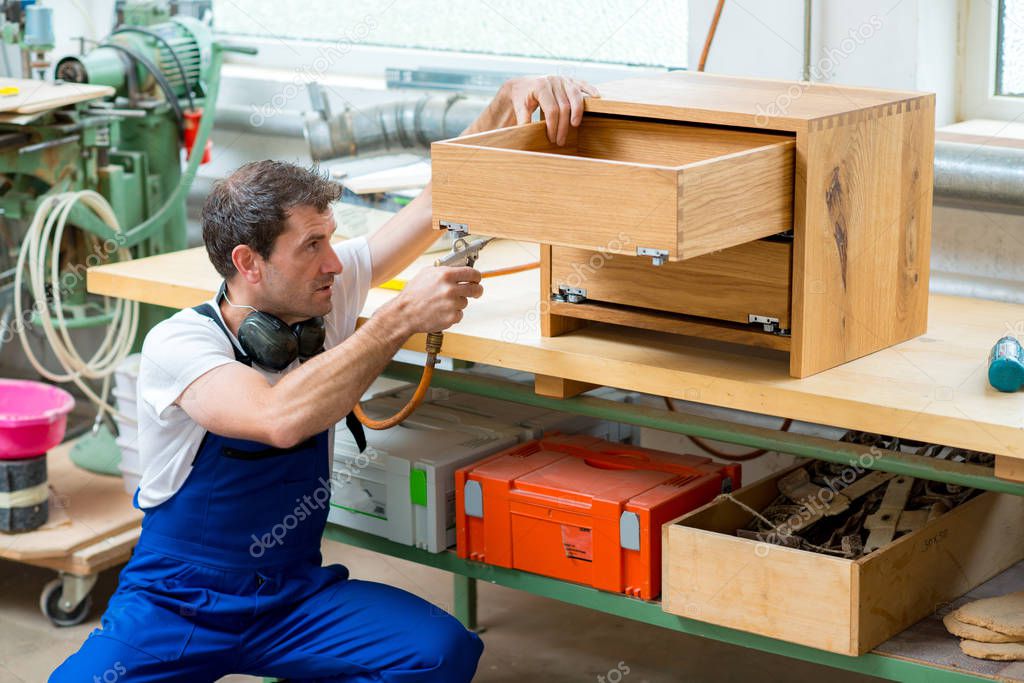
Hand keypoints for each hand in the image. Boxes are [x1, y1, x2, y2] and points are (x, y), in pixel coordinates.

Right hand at [393, 266, 482, 332]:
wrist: (405, 313)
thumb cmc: (413, 294)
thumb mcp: (426, 273)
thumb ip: (444, 269)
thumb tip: (458, 267)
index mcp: (445, 275)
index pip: (472, 273)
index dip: (477, 276)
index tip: (477, 279)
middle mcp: (450, 289)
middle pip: (476, 289)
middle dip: (477, 290)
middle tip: (475, 292)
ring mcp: (452, 304)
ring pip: (465, 302)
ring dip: (458, 303)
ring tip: (443, 303)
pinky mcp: (451, 317)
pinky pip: (459, 314)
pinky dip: (453, 314)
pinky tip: (441, 311)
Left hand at [464, 75, 600, 145]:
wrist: (523, 85)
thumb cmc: (521, 98)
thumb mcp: (519, 108)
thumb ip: (523, 119)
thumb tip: (525, 133)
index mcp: (540, 86)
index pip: (551, 110)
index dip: (553, 126)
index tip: (552, 139)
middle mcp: (553, 80)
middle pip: (564, 106)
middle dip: (563, 126)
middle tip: (560, 141)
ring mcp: (563, 79)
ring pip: (575, 96)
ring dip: (578, 112)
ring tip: (574, 126)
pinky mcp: (570, 80)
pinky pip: (583, 84)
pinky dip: (591, 90)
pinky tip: (597, 98)